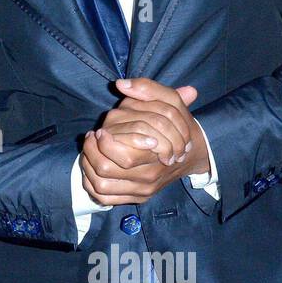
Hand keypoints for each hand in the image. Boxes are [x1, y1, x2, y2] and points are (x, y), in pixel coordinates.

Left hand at [80, 79, 208, 205]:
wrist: (195, 155)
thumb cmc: (180, 127)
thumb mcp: (171, 103)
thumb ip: (148, 89)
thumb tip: (120, 84)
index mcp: (156, 157)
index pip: (123, 157)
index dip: (104, 144)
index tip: (99, 130)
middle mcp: (148, 177)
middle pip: (106, 171)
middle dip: (90, 152)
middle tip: (90, 137)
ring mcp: (142, 191)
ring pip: (101, 186)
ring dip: (87, 167)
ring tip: (88, 150)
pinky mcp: (136, 198)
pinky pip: (105, 198)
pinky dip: (91, 185)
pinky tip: (91, 168)